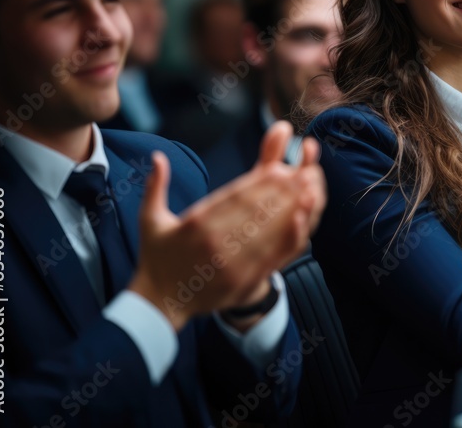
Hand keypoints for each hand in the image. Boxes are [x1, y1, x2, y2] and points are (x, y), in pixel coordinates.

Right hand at [129, 121, 326, 329]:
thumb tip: (158, 156)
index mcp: (194, 224)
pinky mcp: (242, 283)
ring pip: (269, 232)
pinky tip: (302, 221)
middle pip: (257, 212)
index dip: (261, 182)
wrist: (159, 305)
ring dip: (293, 209)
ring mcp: (230, 265)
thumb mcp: (150, 221)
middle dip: (284, 190)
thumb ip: (155, 187)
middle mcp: (214, 244)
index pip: (235, 198)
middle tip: (306, 172)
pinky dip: (288, 239)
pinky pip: (271, 258)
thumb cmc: (158, 258)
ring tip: (312, 189)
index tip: (282, 167)